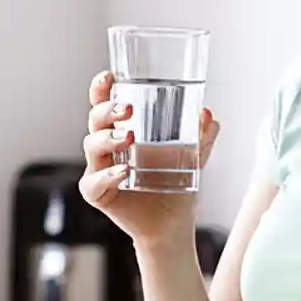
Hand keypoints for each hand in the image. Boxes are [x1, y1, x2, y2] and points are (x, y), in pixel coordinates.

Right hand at [77, 70, 220, 246]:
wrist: (173, 224)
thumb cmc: (175, 185)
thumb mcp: (194, 157)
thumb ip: (203, 135)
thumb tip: (208, 114)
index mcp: (122, 131)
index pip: (105, 104)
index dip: (102, 89)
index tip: (109, 76)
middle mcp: (106, 147)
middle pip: (95, 120)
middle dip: (106, 110)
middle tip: (127, 109)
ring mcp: (99, 169)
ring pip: (92, 146)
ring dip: (108, 138)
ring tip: (128, 137)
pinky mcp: (97, 194)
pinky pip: (95, 181)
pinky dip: (108, 175)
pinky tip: (124, 172)